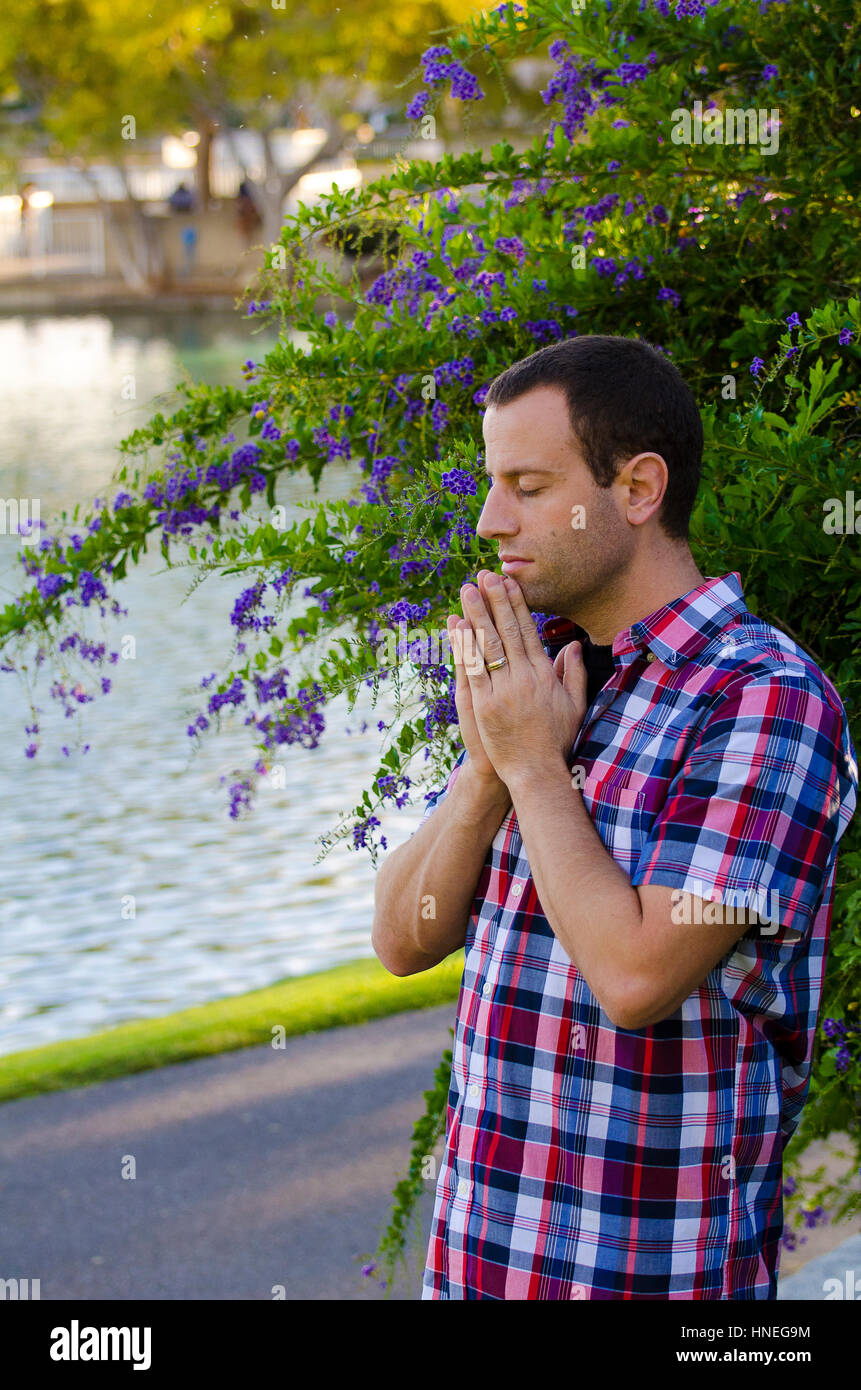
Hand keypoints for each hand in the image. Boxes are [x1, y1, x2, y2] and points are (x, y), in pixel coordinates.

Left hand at [455, 570, 587, 785]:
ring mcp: (502, 691)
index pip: (528, 631)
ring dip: (476, 614)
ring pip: (487, 645)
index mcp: (544, 675)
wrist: (535, 772)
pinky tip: (458, 626)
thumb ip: (575, 673)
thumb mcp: (574, 705)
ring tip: (467, 590)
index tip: (509, 583)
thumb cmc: (556, 740)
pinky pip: (472, 669)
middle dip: (495, 600)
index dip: (517, 605)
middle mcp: (523, 678)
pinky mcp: (483, 705)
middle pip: (506, 631)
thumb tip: (575, 644)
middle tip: (486, 575)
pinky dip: (465, 646)